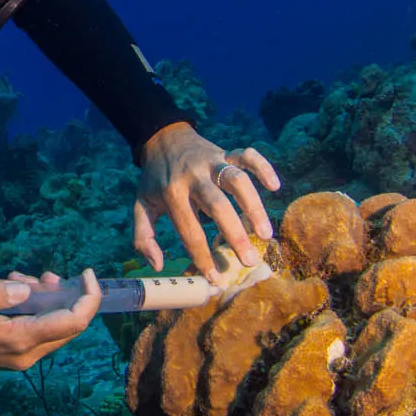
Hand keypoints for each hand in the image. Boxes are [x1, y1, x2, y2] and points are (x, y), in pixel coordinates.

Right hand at [0, 270, 101, 370]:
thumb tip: (27, 288)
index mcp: (22, 340)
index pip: (74, 322)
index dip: (89, 297)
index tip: (87, 273)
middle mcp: (29, 353)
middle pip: (70, 326)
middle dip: (67, 296)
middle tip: (44, 276)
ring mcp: (24, 356)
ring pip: (56, 326)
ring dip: (50, 300)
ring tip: (22, 280)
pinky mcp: (17, 353)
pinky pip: (42, 330)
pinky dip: (39, 309)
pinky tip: (18, 292)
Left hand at [132, 122, 281, 279]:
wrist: (162, 137)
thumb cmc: (155, 179)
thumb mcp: (141, 205)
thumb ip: (144, 236)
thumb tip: (157, 265)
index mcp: (171, 193)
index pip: (189, 230)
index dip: (202, 256)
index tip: (216, 277)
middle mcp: (194, 177)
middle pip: (218, 206)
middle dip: (235, 234)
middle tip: (248, 260)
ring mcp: (212, 162)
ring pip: (237, 181)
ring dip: (254, 207)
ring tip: (264, 234)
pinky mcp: (226, 152)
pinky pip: (248, 156)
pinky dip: (263, 167)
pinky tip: (274, 186)